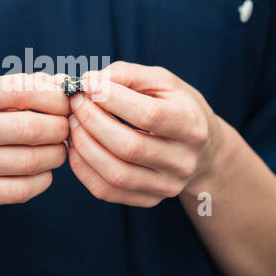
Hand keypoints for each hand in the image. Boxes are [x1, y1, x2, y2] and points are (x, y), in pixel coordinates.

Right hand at [0, 73, 69, 208]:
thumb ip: (32, 87)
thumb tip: (69, 86)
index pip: (21, 90)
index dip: (55, 97)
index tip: (66, 105)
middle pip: (30, 128)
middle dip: (60, 129)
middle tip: (66, 130)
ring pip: (30, 161)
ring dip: (56, 155)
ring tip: (57, 150)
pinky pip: (23, 189)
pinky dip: (43, 180)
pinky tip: (42, 172)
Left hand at [66, 61, 222, 206]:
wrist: (204, 150)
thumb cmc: (178, 107)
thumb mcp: (163, 82)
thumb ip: (128, 75)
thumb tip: (89, 81)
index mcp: (192, 125)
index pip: (148, 115)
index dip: (111, 99)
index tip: (87, 84)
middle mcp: (184, 161)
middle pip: (129, 147)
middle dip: (92, 121)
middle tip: (74, 103)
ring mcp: (167, 185)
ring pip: (116, 174)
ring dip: (84, 146)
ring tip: (72, 124)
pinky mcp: (150, 200)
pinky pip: (107, 191)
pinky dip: (83, 168)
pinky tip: (77, 147)